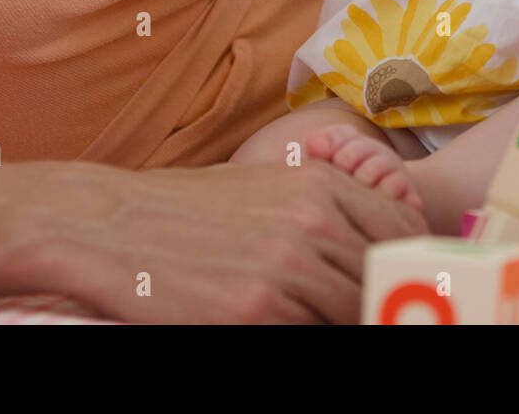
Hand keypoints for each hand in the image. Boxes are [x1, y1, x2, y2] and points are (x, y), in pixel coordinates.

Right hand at [34, 159, 427, 323]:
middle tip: (364, 310)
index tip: (403, 283)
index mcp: (321, 186)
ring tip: (307, 316)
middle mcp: (314, 224)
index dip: (410, 263)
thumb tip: (374, 250)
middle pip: (380, 280)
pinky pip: (306, 334)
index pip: (403, 231)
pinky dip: (300, 331)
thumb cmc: (186, 207)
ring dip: (337, 319)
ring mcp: (286, 270)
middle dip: (377, 302)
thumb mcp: (268, 188)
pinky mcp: (253, 313)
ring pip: (349, 312)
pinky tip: (274, 323)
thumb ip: (326, 212)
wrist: (108, 222)